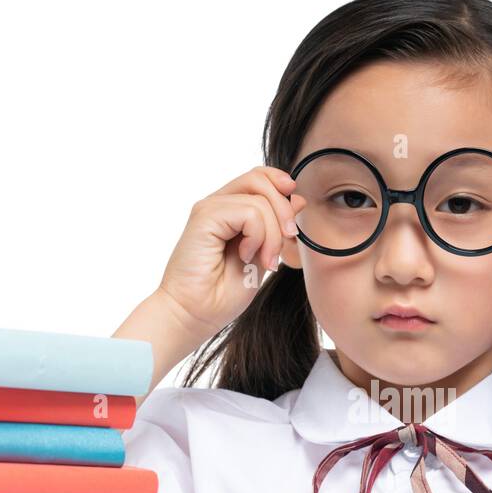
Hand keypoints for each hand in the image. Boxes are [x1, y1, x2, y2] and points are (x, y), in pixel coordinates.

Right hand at [157, 166, 307, 335]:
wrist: (194, 314)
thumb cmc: (221, 293)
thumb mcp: (262, 255)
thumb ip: (275, 228)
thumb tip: (297, 199)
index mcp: (230, 210)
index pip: (260, 177)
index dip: (282, 187)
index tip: (292, 217)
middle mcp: (218, 204)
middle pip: (261, 178)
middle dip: (284, 211)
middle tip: (287, 241)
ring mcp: (209, 209)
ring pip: (260, 198)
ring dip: (272, 233)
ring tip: (264, 260)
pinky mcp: (204, 217)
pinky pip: (249, 212)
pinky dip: (258, 236)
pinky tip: (245, 256)